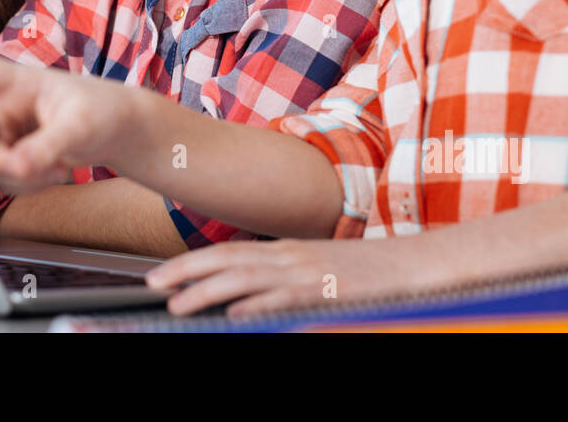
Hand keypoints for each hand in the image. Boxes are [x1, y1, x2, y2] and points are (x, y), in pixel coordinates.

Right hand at [0, 44, 141, 192]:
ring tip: (56, 167)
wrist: (113, 131)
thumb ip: (48, 144)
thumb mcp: (82, 125)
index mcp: (15, 80)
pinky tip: (50, 173)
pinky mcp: (3, 155)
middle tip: (26, 168)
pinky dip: (24, 186)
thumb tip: (17, 167)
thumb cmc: (100, 111)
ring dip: (17, 178)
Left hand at [146, 237, 427, 316]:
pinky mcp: (327, 292)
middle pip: (227, 260)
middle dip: (185, 271)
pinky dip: (259, 305)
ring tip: (177, 303)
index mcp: (286, 252)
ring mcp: (308, 274)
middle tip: (151, 284)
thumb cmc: (367, 275)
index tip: (160, 276)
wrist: (416, 266)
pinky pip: (286, 299)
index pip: (228, 253)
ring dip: (208, 290)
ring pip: (247, 278)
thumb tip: (242, 298)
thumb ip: (281, 280)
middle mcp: (291, 258)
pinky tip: (235, 314)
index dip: (191, 263)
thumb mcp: (317, 272)